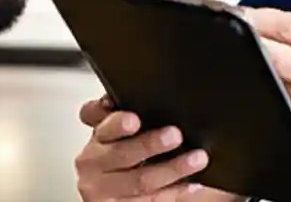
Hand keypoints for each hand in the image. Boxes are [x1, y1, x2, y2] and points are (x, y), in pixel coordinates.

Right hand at [73, 94, 210, 200]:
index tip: (134, 119)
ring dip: (172, 168)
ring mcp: (104, 190)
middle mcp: (94, 163)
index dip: (115, 122)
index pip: (96, 122)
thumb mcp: (119, 133)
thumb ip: (125, 116)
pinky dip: (175, 191)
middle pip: (122, 152)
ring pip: (141, 180)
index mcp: (97, 136)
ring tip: (196, 158)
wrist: (116, 193)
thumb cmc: (124, 158)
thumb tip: (147, 98)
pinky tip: (191, 184)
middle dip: (150, 144)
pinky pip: (152, 200)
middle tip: (175, 135)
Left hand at [244, 8, 290, 167]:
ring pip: (275, 85)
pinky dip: (278, 100)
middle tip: (238, 36)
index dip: (261, 20)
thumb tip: (283, 22)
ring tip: (274, 67)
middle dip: (253, 44)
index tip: (243, 15)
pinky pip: (282, 111)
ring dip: (265, 73)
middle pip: (276, 57)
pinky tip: (286, 96)